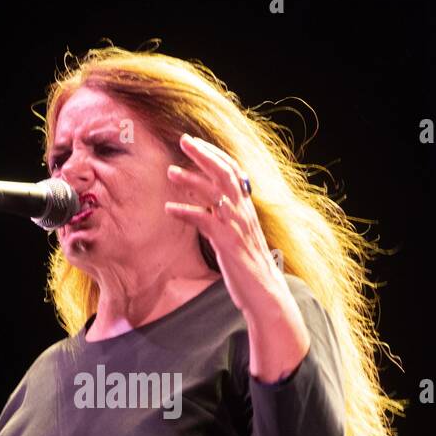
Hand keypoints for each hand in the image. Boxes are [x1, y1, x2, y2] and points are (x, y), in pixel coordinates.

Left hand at [165, 135, 310, 380]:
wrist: (265, 294)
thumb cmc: (249, 268)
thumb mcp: (239, 237)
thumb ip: (226, 220)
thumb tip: (210, 207)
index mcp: (246, 209)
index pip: (233, 172)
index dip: (214, 155)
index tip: (195, 143)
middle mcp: (243, 212)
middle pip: (225, 174)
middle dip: (203, 155)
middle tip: (184, 141)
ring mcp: (237, 226)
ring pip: (215, 193)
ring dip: (191, 180)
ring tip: (170, 172)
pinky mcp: (228, 243)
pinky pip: (205, 221)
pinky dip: (186, 211)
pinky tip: (170, 209)